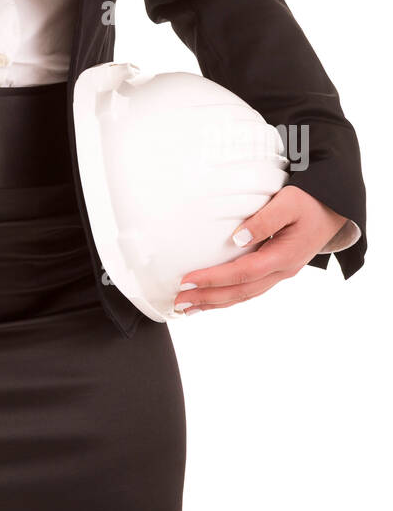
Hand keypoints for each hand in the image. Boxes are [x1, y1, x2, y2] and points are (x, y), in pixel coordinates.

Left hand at [175, 187, 349, 313]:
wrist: (333, 209)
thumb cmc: (309, 202)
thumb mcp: (289, 203)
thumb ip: (265, 219)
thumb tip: (237, 237)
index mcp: (284, 256)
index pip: (243, 273)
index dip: (214, 278)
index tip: (187, 280)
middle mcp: (282, 270)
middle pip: (241, 291)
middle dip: (208, 297)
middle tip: (178, 302)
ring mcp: (280, 273)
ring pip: (245, 295)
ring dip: (216, 302)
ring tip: (188, 308)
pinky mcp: (277, 270)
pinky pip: (250, 289)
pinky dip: (229, 296)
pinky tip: (213, 299)